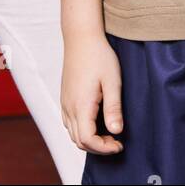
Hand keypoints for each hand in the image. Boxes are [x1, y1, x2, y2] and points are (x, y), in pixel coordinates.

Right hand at [61, 34, 123, 154]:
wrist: (81, 38)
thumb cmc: (99, 56)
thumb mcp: (112, 81)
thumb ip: (113, 108)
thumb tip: (116, 131)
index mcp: (81, 105)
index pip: (88, 140)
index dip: (104, 148)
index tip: (119, 144)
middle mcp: (69, 107)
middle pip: (79, 141)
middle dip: (98, 147)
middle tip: (116, 141)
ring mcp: (65, 103)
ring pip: (73, 134)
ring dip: (90, 140)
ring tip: (108, 133)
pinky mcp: (65, 98)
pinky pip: (69, 123)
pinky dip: (82, 130)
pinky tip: (96, 122)